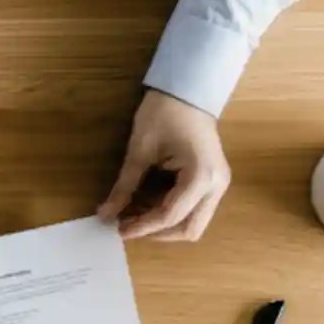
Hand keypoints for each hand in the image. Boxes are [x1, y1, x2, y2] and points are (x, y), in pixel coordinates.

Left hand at [98, 90, 230, 241]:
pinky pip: (194, 211)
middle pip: (189, 230)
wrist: (188, 91)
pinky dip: (172, 215)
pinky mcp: (214, 183)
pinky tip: (149, 205)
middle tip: (129, 225)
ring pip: (193, 224)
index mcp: (201, 177)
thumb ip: (124, 186)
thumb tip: (105, 214)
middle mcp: (216, 187)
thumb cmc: (164, 113)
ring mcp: (219, 186)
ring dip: (165, 226)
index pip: (169, 216)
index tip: (117, 229)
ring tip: (136, 215)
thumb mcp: (139, 151)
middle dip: (158, 233)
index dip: (142, 227)